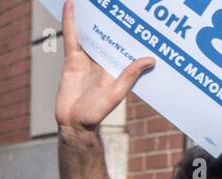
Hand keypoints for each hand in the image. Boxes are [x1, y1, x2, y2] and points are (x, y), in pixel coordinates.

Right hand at [54, 0, 153, 135]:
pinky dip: (70, 21)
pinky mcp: (72, 58)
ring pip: (91, 31)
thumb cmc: (96, 112)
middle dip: (112, 17)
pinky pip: (72, 36)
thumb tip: (150, 59)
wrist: (73, 123)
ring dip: (92, 15)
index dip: (132, 29)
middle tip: (117, 1)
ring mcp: (87, 57)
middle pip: (108, 33)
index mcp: (117, 65)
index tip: (139, 14)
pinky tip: (71, 5)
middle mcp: (103, 58)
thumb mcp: (116, 93)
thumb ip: (130, 75)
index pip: (125, 42)